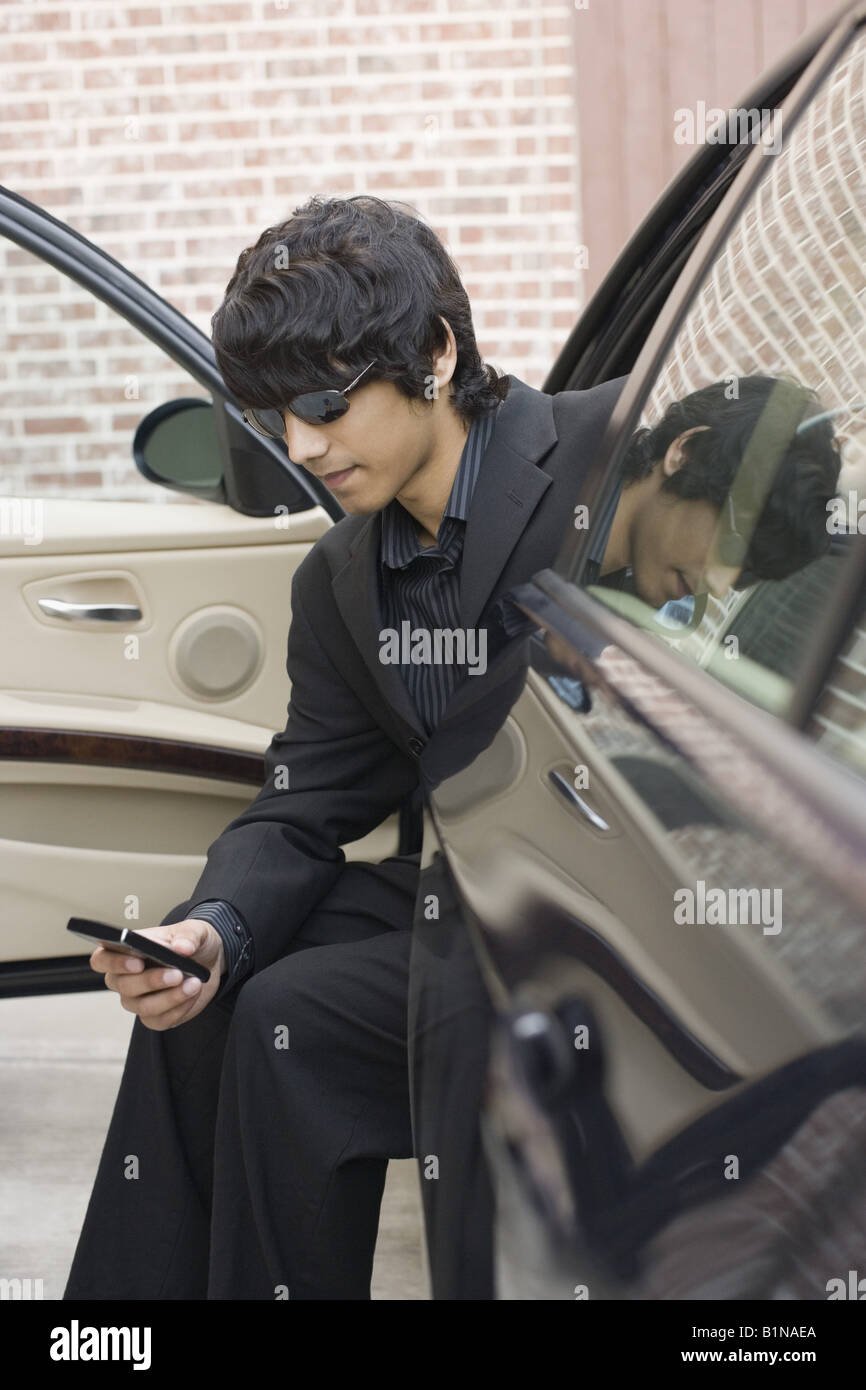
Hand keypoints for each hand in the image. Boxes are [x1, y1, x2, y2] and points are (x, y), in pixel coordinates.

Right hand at [91, 919, 225, 1030]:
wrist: (208, 963)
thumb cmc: (191, 943)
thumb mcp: (195, 931)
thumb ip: (188, 936)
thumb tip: (182, 948)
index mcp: (124, 951)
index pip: (101, 959)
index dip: (115, 963)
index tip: (138, 962)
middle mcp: (124, 978)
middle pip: (123, 985)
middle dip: (151, 981)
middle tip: (177, 974)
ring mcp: (137, 1000)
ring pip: (143, 1006)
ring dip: (171, 996)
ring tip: (194, 983)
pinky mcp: (154, 1017)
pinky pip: (160, 1020)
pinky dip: (180, 1008)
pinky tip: (193, 994)